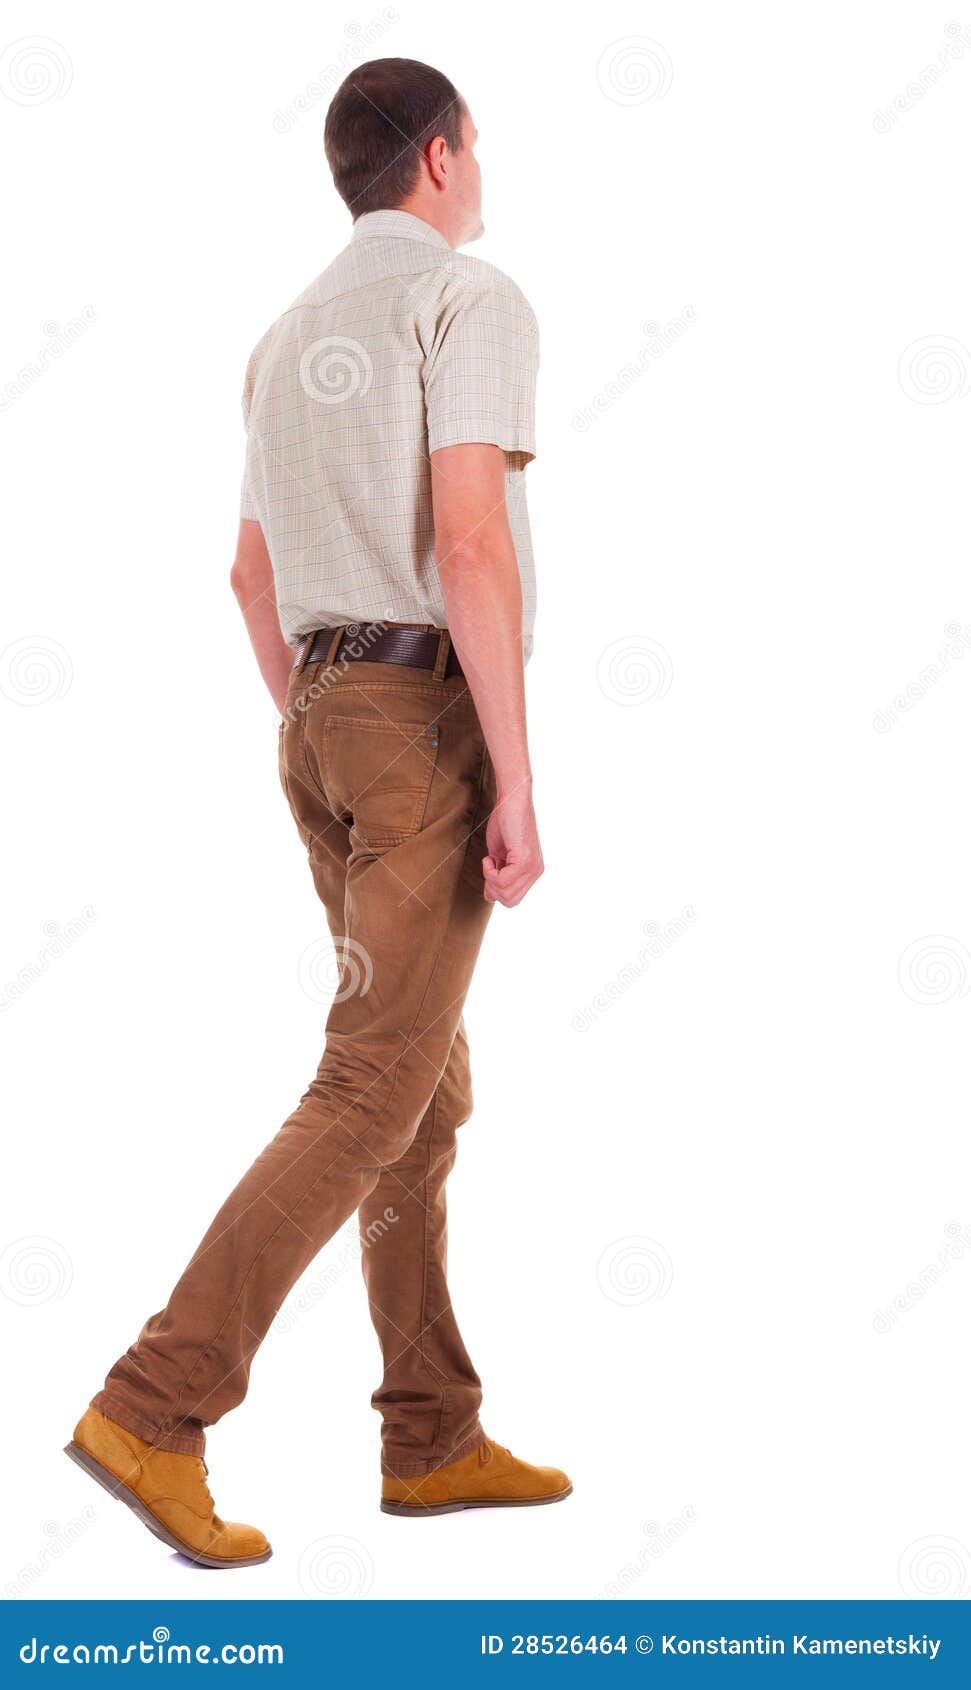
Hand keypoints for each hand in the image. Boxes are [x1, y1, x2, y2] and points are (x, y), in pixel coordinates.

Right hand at [482, 782, 543, 906]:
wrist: (511, 800)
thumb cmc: (504, 823)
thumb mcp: (498, 856)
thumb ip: (498, 876)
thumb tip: (490, 897)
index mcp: (532, 872)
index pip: (513, 899)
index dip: (495, 889)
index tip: (491, 867)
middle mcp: (536, 871)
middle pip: (510, 901)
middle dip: (492, 887)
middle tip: (489, 865)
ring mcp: (532, 867)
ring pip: (505, 893)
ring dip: (490, 878)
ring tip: (490, 859)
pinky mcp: (525, 860)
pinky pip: (502, 881)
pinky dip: (489, 871)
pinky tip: (490, 856)